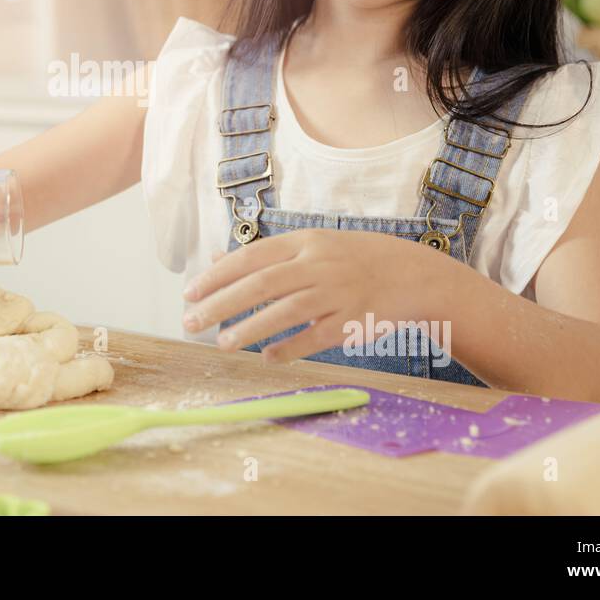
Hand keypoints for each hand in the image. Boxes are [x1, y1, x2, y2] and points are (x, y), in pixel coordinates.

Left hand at [181, 229, 438, 363]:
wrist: (411, 275)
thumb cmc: (350, 260)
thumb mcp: (310, 246)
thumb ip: (265, 255)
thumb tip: (216, 260)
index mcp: (304, 242)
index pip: (251, 256)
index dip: (217, 275)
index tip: (189, 293)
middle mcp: (319, 264)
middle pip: (262, 283)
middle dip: (222, 303)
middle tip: (191, 323)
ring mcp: (338, 292)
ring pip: (287, 311)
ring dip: (250, 328)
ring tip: (222, 344)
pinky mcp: (353, 321)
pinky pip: (316, 337)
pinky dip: (290, 348)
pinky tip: (267, 357)